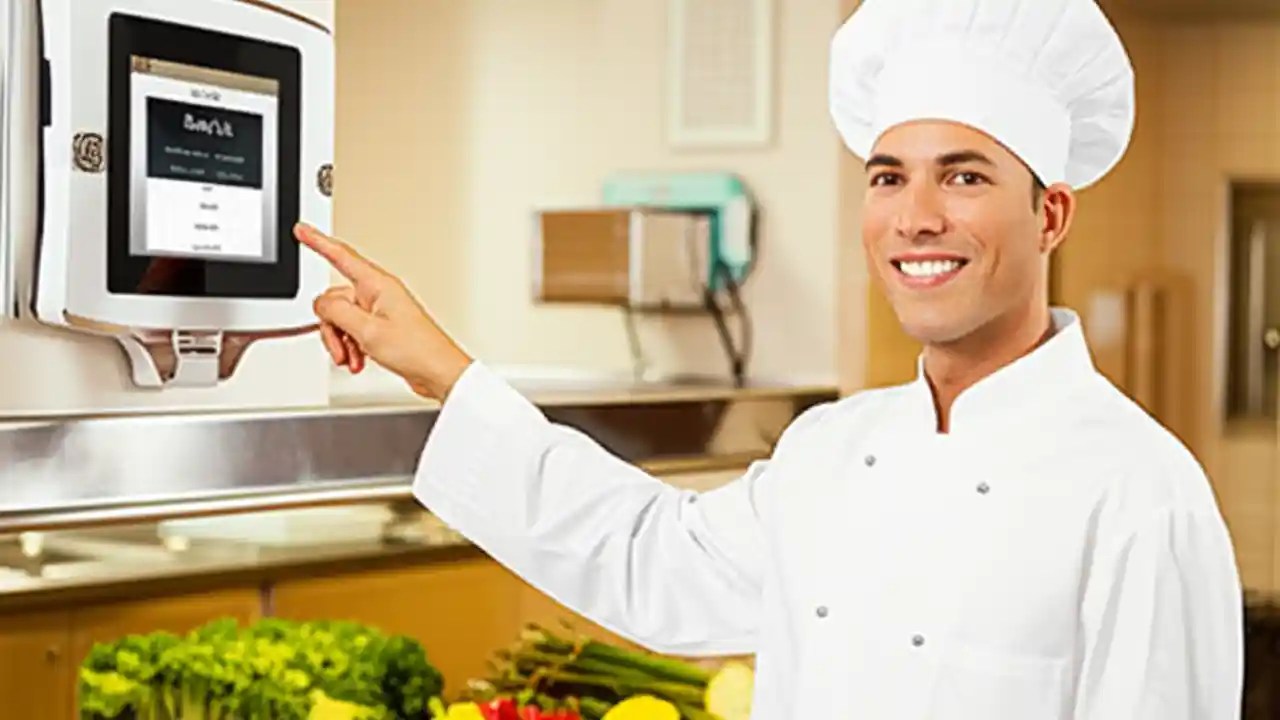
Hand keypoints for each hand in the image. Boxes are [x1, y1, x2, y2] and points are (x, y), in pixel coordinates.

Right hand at [295, 222, 473, 400]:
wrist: (437, 372)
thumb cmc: (416, 349)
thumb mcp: (367, 330)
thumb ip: (337, 312)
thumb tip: (321, 303)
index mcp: (377, 285)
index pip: (340, 255)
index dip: (318, 242)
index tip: (301, 230)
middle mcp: (378, 294)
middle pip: (335, 300)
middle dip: (332, 327)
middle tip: (342, 348)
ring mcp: (380, 311)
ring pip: (342, 319)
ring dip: (342, 342)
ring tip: (353, 358)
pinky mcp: (382, 327)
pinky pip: (354, 331)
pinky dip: (351, 347)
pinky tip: (360, 360)